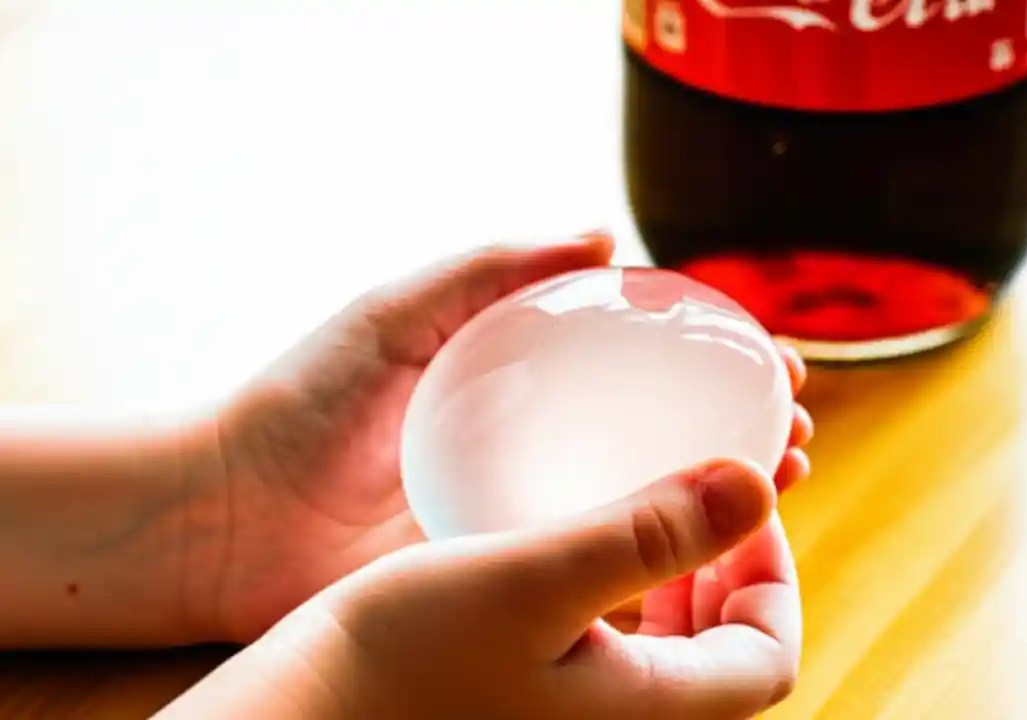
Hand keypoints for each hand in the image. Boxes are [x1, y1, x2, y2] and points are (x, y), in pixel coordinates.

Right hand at [159, 459, 799, 719]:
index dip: (776, 574)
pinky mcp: (528, 708)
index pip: (772, 659)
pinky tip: (570, 545)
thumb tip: (756, 481)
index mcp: (645, 716)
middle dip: (731, 571)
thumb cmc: (397, 656)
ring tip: (641, 509)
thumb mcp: (531, 578)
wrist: (299, 715)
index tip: (739, 497)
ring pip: (670, 657)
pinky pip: (611, 655)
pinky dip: (620, 598)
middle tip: (698, 495)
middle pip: (728, 658)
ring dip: (677, 580)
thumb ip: (648, 533)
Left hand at [189, 233, 813, 641]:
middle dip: (744, 442)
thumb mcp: (399, 311)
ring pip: (644, 518)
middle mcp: (534, 456)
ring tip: (786, 490)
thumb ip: (491, 267)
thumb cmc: (304, 404)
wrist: (226, 516)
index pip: (644, 376)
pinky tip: (707, 564)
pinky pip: (589, 578)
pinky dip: (653, 572)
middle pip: (663, 446)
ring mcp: (523, 524)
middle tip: (801, 434)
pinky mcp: (501, 585)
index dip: (718, 369)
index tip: (779, 364)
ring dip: (722, 508)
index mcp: (521, 391)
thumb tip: (604, 234)